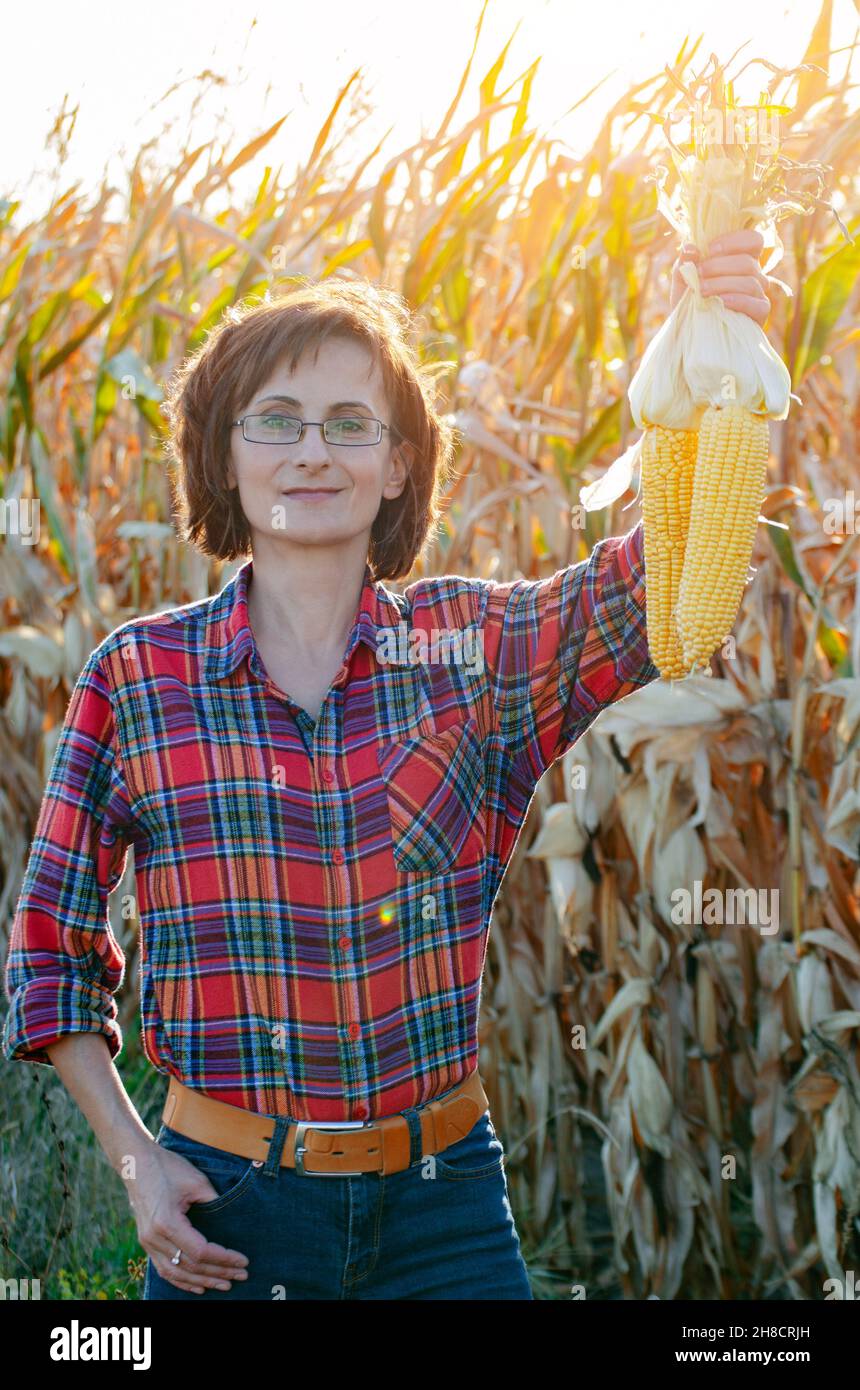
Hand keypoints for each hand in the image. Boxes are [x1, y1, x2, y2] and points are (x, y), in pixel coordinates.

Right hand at [124, 1140, 250, 1293]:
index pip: (200, 1252)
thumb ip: (214, 1204)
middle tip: (242, 1276)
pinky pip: (164, 1270)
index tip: (243, 1261)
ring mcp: (147, 1242)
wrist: (137, 1163)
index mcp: (166, 1222)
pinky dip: (182, 1281)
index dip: (223, 1259)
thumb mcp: (196, 1181)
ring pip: (177, 1273)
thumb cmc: (168, 1168)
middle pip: (190, 1266)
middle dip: (218, 1273)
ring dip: (202, 1281)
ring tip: (225, 1284)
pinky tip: (198, 1285)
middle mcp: (154, 1238)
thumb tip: (232, 1222)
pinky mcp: (146, 1242)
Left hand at [670, 229, 773, 325]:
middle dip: (720, 266)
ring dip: (723, 284)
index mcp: (741, 257)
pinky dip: (738, 301)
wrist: (688, 329)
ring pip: (750, 282)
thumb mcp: (683, 279)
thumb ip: (685, 261)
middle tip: (699, 274)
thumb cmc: (689, 299)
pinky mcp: (760, 313)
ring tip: (702, 290)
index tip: (710, 249)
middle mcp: (754, 273)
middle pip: (748, 262)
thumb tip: (689, 246)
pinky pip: (756, 304)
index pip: (753, 239)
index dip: (735, 240)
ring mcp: (758, 293)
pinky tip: (721, 302)